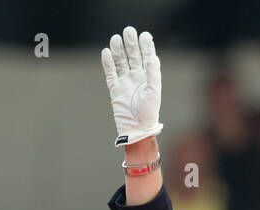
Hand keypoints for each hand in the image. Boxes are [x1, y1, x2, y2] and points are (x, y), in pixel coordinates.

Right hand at [101, 27, 162, 146]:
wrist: (135, 129)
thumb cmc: (148, 113)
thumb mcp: (153, 92)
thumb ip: (153, 74)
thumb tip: (152, 56)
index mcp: (148, 77)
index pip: (147, 57)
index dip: (146, 46)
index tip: (144, 35)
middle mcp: (137, 77)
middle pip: (133, 56)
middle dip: (131, 44)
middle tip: (128, 31)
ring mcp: (125, 82)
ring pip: (120, 62)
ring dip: (118, 51)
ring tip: (116, 38)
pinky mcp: (115, 89)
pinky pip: (110, 73)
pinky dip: (108, 63)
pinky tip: (106, 52)